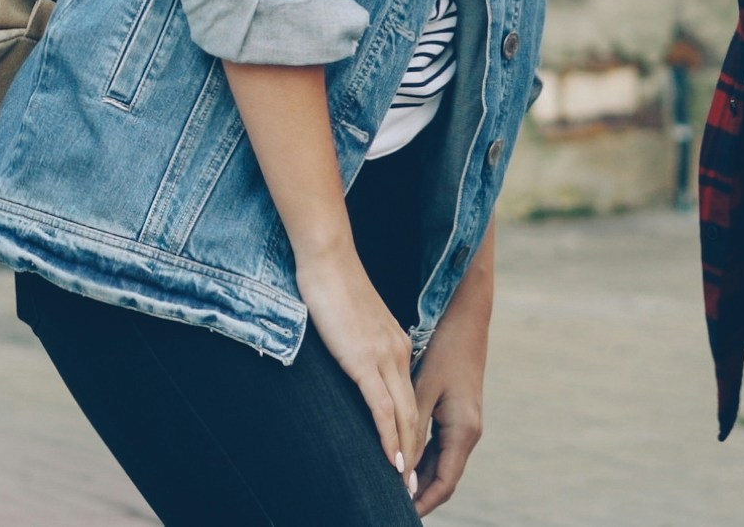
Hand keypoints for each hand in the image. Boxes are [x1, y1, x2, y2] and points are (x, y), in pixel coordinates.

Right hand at [296, 240, 424, 499]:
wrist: (328, 260)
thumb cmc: (333, 287)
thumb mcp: (354, 325)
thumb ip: (360, 347)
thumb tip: (353, 361)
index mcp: (398, 346)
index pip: (409, 399)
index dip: (411, 432)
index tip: (409, 459)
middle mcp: (400, 354)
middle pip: (413, 414)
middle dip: (415, 452)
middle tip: (413, 484)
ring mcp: (385, 357)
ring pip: (403, 417)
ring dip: (405, 453)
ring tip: (405, 483)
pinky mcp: (365, 360)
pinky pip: (382, 409)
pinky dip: (389, 438)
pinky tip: (392, 459)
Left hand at [408, 278, 490, 514]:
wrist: (465, 318)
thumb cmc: (444, 349)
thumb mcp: (423, 390)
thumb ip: (413, 429)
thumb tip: (404, 467)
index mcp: (464, 430)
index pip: (444, 483)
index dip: (422, 502)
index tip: (397, 512)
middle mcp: (468, 431)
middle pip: (443, 477)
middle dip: (418, 493)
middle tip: (387, 504)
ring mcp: (464, 422)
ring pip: (440, 462)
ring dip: (418, 476)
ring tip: (389, 487)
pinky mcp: (455, 411)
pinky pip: (439, 444)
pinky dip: (421, 456)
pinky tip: (399, 457)